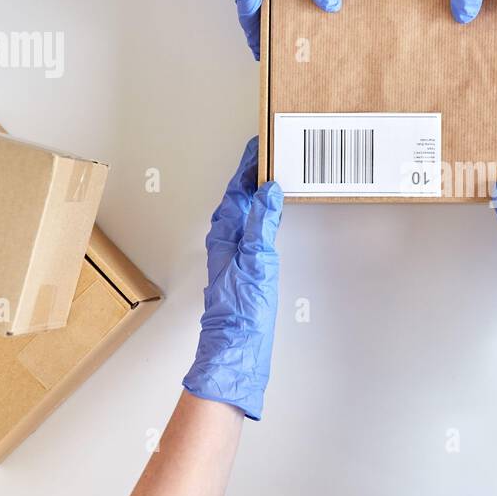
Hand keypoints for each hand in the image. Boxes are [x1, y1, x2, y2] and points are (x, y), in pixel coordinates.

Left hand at [182, 138, 282, 418]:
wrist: (235, 350)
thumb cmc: (242, 312)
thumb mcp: (257, 262)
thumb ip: (262, 223)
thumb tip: (268, 189)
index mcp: (226, 235)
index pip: (237, 189)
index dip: (248, 166)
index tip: (260, 145)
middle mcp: (226, 242)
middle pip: (238, 197)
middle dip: (251, 174)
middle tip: (267, 153)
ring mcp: (234, 256)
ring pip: (243, 213)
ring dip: (254, 193)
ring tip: (270, 176)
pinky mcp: (243, 270)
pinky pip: (251, 230)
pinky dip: (261, 215)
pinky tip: (269, 219)